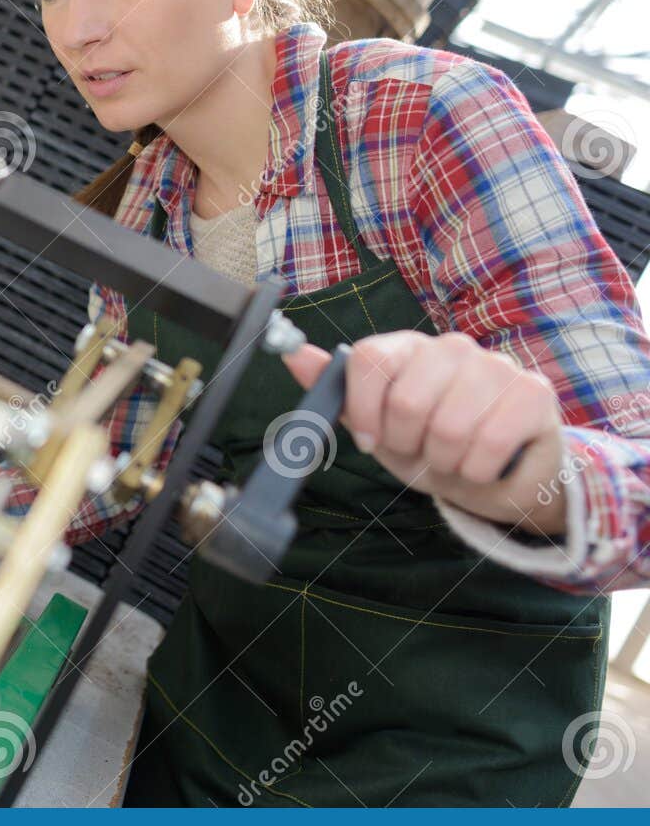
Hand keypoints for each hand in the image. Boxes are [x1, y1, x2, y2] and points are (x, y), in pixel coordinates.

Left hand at [283, 331, 568, 535]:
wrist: (494, 478)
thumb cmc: (428, 448)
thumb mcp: (374, 424)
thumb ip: (336, 389)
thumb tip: (291, 352)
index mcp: (408, 349)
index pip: (368, 359)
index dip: (364, 410)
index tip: (371, 439)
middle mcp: (452, 347)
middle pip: (407, 400)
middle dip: (408, 444)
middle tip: (423, 451)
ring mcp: (496, 365)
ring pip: (449, 426)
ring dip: (445, 461)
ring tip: (453, 459)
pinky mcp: (534, 392)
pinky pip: (490, 441)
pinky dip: (478, 469)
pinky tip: (484, 465)